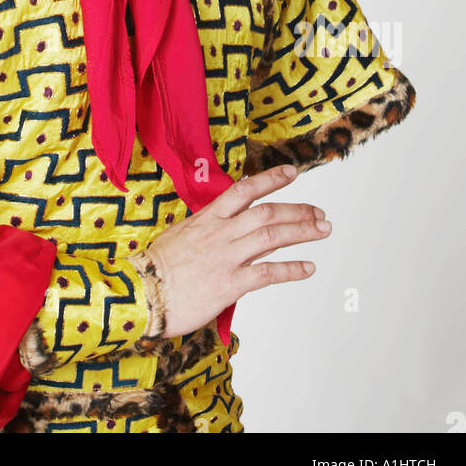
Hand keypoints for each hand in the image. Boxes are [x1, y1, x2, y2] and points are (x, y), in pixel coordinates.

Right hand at [144, 165, 330, 338]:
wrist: (143, 293)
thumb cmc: (157, 268)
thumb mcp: (181, 235)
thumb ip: (206, 229)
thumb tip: (222, 225)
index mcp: (207, 218)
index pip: (244, 190)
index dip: (270, 179)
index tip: (291, 173)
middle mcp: (221, 233)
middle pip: (267, 212)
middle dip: (297, 210)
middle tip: (319, 213)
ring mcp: (227, 257)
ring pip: (272, 236)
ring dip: (301, 231)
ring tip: (323, 230)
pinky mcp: (230, 284)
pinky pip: (267, 273)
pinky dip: (291, 269)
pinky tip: (308, 267)